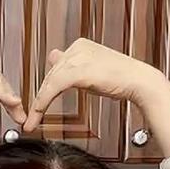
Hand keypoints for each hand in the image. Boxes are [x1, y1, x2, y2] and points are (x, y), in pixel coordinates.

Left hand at [24, 38, 160, 131]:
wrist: (138, 81)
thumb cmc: (118, 78)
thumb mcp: (90, 68)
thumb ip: (71, 66)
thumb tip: (53, 57)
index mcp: (79, 45)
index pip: (55, 69)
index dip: (47, 88)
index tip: (39, 105)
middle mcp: (75, 48)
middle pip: (50, 77)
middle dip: (41, 99)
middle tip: (31, 118)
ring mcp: (75, 58)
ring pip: (48, 84)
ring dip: (37, 106)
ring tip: (31, 123)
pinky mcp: (75, 71)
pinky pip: (52, 89)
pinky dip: (42, 105)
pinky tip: (36, 117)